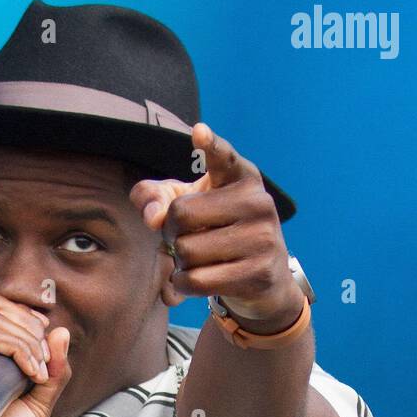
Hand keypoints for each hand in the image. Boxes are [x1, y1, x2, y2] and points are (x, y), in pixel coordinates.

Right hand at [0, 292, 71, 416]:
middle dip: (28, 324)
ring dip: (26, 338)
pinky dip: (16, 347)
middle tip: (45, 361)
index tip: (45, 349)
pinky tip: (31, 372)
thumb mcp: (34, 406)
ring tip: (39, 371)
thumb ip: (50, 373)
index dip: (24, 318)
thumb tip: (60, 333)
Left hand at [128, 122, 301, 326]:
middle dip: (170, 231)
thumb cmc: (217, 232)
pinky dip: (183, 284)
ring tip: (196, 259)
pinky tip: (192, 279)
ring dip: (179, 261)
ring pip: (187, 251)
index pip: (223, 157)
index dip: (210, 146)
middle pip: (181, 214)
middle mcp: (258, 202)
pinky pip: (196, 280)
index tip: (198, 133)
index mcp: (242, 177)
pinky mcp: (258, 273)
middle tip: (183, 237)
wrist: (264, 276)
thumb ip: (157, 197)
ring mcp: (262, 238)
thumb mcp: (189, 205)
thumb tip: (152, 217)